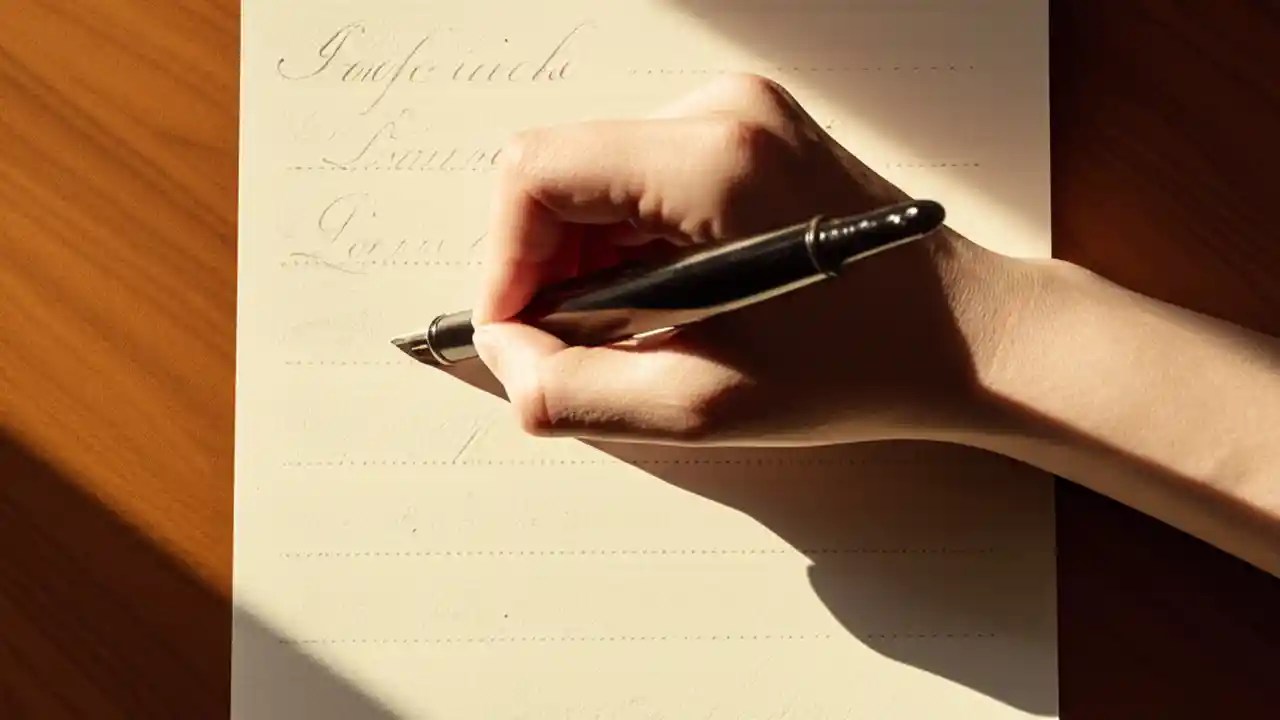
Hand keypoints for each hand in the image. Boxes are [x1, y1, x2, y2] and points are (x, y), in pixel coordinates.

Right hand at [471, 74, 1031, 445]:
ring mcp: (740, 115)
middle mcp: (723, 114)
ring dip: (584, 258)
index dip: (503, 260)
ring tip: (624, 331)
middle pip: (563, 171)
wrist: (965, 336)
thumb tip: (507, 361)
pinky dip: (626, 242)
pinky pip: (642, 176)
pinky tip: (659, 299)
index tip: (514, 330)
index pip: (538, 174)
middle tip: (566, 345)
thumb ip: (579, 393)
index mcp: (713, 163)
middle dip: (543, 266)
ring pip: (597, 174)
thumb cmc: (863, 365)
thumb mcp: (706, 404)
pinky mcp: (748, 133)